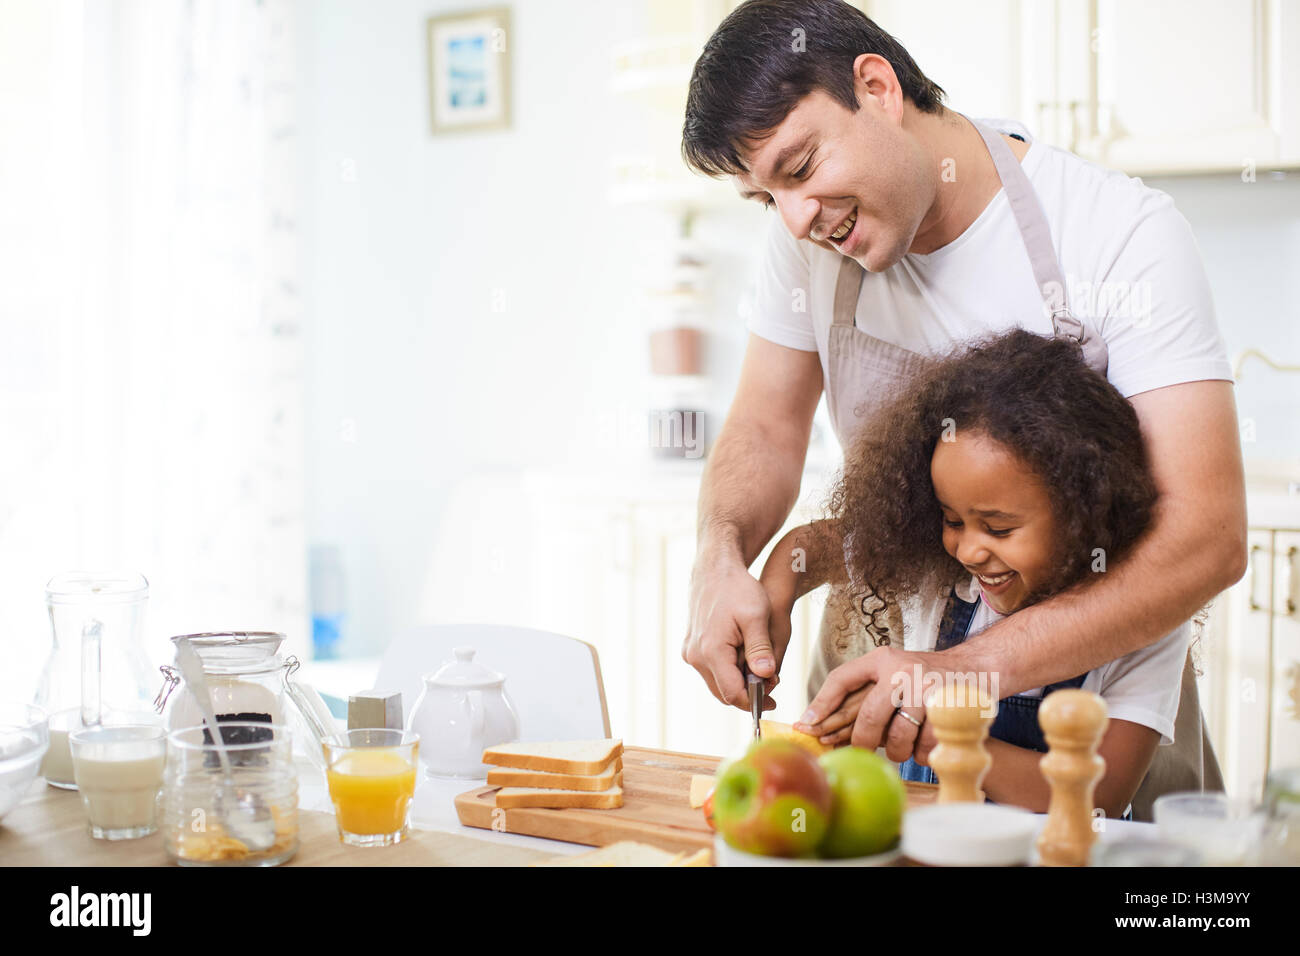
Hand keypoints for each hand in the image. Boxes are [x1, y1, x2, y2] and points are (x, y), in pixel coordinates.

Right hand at [683, 548, 782, 710]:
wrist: (715, 569)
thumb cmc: (738, 589)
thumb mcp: (756, 616)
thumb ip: (760, 648)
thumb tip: (766, 677)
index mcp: (711, 651)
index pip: (732, 693)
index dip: (754, 702)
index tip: (773, 701)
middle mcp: (695, 656)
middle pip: (723, 692)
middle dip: (748, 694)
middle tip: (772, 685)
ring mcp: (691, 652)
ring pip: (717, 682)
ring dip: (738, 682)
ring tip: (761, 668)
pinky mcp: (691, 647)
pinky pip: (711, 669)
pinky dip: (729, 671)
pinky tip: (746, 658)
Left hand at [795, 646, 944, 760]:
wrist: (975, 668)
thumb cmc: (924, 679)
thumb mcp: (893, 674)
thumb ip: (865, 695)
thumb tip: (823, 726)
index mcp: (882, 660)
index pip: (842, 678)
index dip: (821, 702)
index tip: (806, 722)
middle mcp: (901, 670)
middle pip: (869, 716)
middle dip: (861, 741)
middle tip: (861, 751)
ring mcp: (926, 688)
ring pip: (898, 736)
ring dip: (897, 750)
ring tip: (902, 746)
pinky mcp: (947, 707)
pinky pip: (925, 745)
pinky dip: (922, 753)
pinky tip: (924, 745)